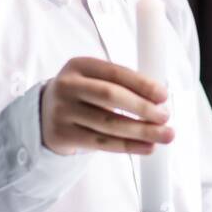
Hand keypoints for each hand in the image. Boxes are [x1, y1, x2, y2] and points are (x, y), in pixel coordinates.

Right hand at [40, 56, 173, 155]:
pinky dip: (128, 146)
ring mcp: (62, 111)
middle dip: (142, 108)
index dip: (142, 84)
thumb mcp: (94, 79)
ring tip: (164, 135)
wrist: (46, 114)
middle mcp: (67, 86)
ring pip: (108, 124)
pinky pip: (101, 143)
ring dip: (141, 131)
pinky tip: (147, 147)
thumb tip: (161, 101)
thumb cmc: (83, 95)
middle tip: (165, 117)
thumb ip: (122, 85)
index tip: (163, 96)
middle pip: (110, 97)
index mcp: (79, 65)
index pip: (115, 73)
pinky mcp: (62, 135)